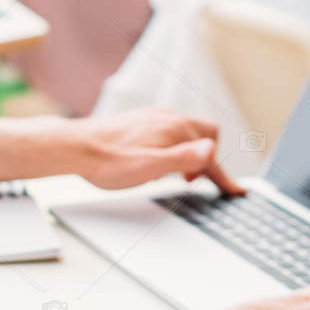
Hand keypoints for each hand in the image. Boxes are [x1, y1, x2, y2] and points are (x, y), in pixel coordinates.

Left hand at [72, 107, 243, 194]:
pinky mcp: (143, 121)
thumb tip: (212, 151)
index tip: (235, 191)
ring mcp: (155, 117)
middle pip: (207, 133)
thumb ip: (182, 159)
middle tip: (196, 182)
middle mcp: (168, 118)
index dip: (224, 176)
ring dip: (192, 152)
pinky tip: (160, 160)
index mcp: (175, 129)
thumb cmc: (108, 162)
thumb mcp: (149, 168)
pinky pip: (172, 130)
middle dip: (209, 157)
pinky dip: (177, 146)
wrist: (74, 147)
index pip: (210, 154)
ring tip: (178, 175)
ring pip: (189, 131)